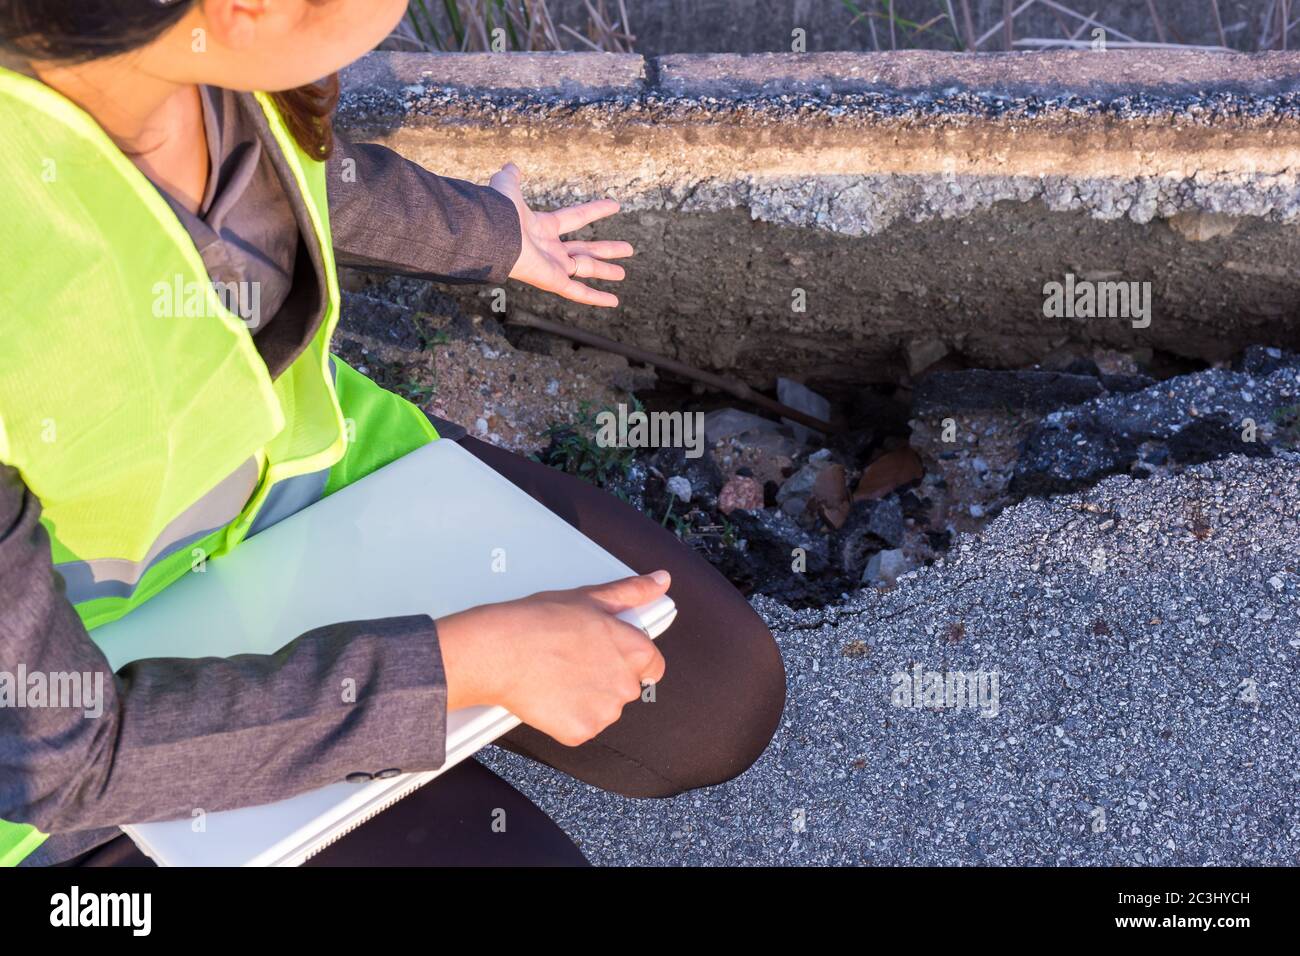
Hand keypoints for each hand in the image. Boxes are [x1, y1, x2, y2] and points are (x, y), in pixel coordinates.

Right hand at [437, 572, 669, 746]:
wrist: (499, 651)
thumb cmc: (539, 621)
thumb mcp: (590, 598)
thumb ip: (632, 592)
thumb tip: (660, 581)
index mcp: (634, 650)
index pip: (653, 665)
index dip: (630, 658)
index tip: (608, 654)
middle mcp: (625, 685)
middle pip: (626, 687)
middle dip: (604, 676)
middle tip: (572, 659)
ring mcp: (603, 713)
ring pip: (603, 708)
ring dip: (587, 697)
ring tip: (557, 674)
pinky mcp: (580, 732)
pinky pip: (580, 727)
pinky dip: (567, 716)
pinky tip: (549, 694)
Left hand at [489, 162, 633, 307]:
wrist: (494, 236)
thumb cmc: (500, 213)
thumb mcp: (508, 188)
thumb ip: (510, 178)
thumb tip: (510, 166)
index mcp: (543, 227)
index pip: (576, 218)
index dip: (596, 210)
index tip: (615, 205)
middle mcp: (550, 249)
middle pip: (586, 249)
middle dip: (607, 249)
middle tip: (628, 249)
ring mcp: (553, 266)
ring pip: (586, 269)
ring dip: (605, 271)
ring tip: (623, 274)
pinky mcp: (554, 281)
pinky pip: (578, 292)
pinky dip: (596, 297)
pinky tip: (614, 301)